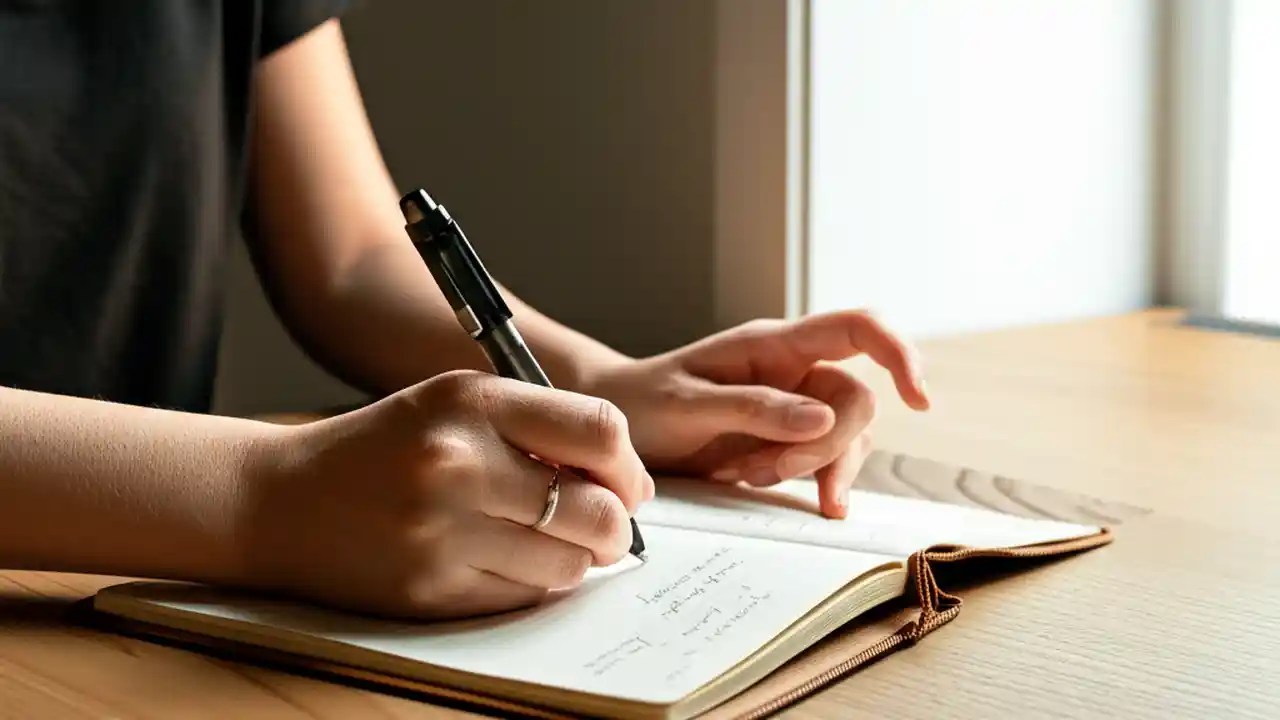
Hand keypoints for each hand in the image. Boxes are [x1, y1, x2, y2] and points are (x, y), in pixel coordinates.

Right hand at [237, 370, 653, 619]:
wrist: (281, 499)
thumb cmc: (384, 448)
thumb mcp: (454, 404)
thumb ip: (536, 426)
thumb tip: (623, 480)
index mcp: (472, 402)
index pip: (599, 431)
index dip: (628, 467)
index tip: (626, 484)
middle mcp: (459, 462)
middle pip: (596, 510)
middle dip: (615, 527)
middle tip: (606, 529)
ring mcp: (443, 531)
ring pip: (569, 564)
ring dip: (574, 560)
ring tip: (546, 544)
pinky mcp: (429, 588)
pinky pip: (524, 596)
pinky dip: (530, 584)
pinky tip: (502, 562)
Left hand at [581, 311, 927, 518]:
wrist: (621, 424)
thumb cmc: (647, 403)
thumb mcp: (690, 406)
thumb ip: (754, 409)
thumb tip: (823, 419)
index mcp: (774, 344)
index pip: (858, 328)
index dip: (899, 353)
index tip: (918, 399)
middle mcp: (795, 370)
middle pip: (857, 401)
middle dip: (828, 445)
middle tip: (766, 472)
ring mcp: (796, 406)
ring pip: (849, 436)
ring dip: (816, 468)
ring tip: (753, 479)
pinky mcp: (789, 440)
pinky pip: (829, 460)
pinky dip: (817, 481)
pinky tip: (794, 496)